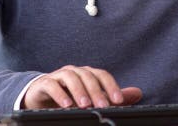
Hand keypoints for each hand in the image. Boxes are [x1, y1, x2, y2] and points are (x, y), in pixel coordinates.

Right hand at [22, 65, 142, 108]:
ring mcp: (58, 76)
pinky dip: (60, 94)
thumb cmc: (69, 97)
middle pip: (87, 76)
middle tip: (103, 106)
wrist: (40, 98)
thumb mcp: (91, 98)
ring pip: (70, 77)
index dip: (111, 86)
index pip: (101, 75)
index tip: (119, 101)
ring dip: (79, 91)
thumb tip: (137, 93)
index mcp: (86, 74)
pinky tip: (66, 105)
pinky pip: (52, 84)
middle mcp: (74, 72)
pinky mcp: (44, 84)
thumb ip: (111, 96)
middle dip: (96, 91)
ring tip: (85, 105)